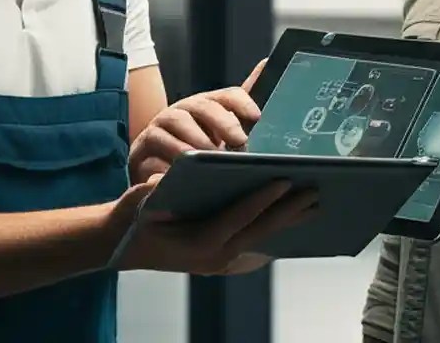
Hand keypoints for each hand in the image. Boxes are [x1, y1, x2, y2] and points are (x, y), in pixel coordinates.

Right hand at [106, 175, 314, 275]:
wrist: (125, 248)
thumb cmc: (132, 222)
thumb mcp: (136, 204)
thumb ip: (147, 194)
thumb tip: (160, 179)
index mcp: (198, 241)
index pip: (238, 216)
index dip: (262, 198)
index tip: (284, 181)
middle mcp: (215, 256)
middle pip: (260, 230)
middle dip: (289, 211)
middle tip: (314, 192)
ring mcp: (221, 261)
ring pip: (262, 238)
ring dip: (288, 222)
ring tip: (314, 206)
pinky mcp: (223, 260)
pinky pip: (255, 244)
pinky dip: (274, 230)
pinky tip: (292, 221)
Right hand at [129, 59, 267, 182]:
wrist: (157, 168)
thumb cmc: (195, 148)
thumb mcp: (223, 134)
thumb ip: (242, 107)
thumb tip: (266, 63)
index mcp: (209, 106)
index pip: (228, 95)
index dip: (242, 102)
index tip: (256, 116)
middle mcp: (186, 108)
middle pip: (205, 105)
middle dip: (223, 121)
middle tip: (239, 140)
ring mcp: (164, 122)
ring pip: (180, 120)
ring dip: (198, 138)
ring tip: (212, 155)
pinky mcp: (146, 140)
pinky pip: (158, 139)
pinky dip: (174, 151)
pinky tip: (186, 164)